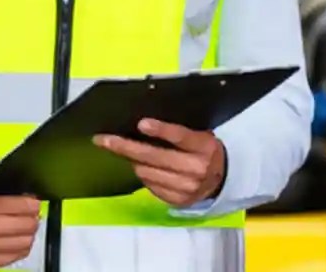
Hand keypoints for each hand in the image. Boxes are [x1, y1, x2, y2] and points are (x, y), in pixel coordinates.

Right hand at [0, 183, 40, 268]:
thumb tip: (22, 189)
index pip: (12, 205)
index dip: (29, 204)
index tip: (35, 202)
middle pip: (21, 226)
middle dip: (32, 219)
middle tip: (34, 214)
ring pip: (21, 244)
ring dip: (29, 234)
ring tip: (28, 227)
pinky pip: (11, 258)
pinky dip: (20, 249)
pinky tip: (20, 240)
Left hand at [93, 118, 225, 206]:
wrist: (223, 179)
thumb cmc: (203, 150)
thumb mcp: (199, 136)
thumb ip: (178, 132)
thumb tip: (141, 124)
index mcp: (204, 147)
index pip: (180, 137)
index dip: (160, 130)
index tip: (141, 123)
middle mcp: (196, 169)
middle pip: (154, 157)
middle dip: (124, 147)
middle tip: (102, 139)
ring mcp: (187, 188)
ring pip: (146, 173)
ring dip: (133, 161)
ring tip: (128, 152)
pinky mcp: (178, 201)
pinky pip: (149, 186)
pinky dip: (143, 175)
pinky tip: (144, 167)